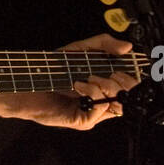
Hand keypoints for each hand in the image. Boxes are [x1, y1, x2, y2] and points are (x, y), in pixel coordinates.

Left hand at [3, 34, 139, 129]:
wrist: (29, 83)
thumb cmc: (52, 68)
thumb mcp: (81, 50)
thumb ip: (104, 44)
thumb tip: (128, 47)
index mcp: (105, 84)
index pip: (131, 83)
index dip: (134, 73)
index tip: (132, 62)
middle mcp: (102, 100)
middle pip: (130, 95)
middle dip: (124, 80)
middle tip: (112, 72)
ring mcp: (94, 112)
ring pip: (118, 103)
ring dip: (106, 85)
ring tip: (89, 77)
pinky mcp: (85, 120)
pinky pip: (101, 107)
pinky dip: (93, 92)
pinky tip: (80, 85)